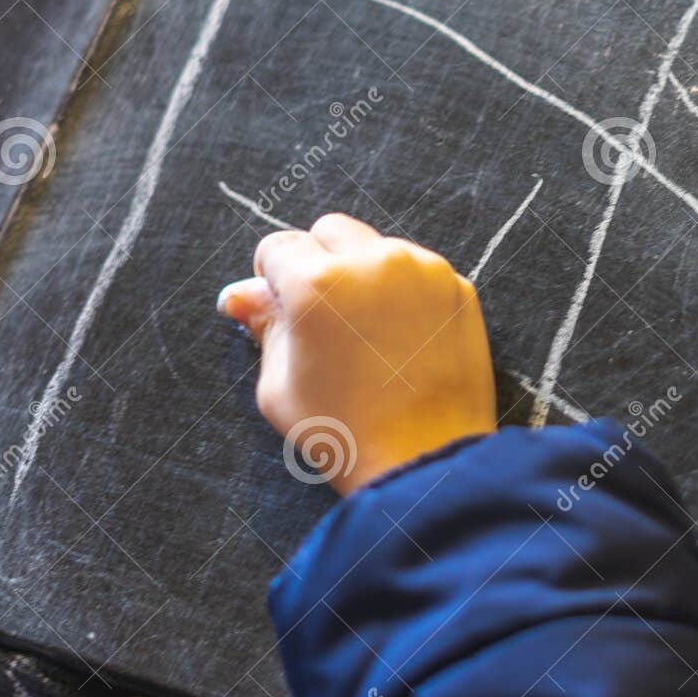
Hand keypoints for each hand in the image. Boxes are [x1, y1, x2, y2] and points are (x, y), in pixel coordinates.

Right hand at [218, 213, 495, 493]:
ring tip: (367, 332)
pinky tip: (402, 338)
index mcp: (316, 284)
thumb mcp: (279, 387)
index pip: (279, 246)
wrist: (426, 465)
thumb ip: (262, 328)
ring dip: (364, 273)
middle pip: (329, 231)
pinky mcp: (458, 287)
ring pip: (378, 246)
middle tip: (324, 317)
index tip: (282, 308)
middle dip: (319, 262)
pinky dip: (404, 291)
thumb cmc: (343, 434)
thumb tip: (240, 294)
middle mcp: (372, 262)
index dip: (273, 278)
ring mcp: (421, 271)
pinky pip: (418, 270)